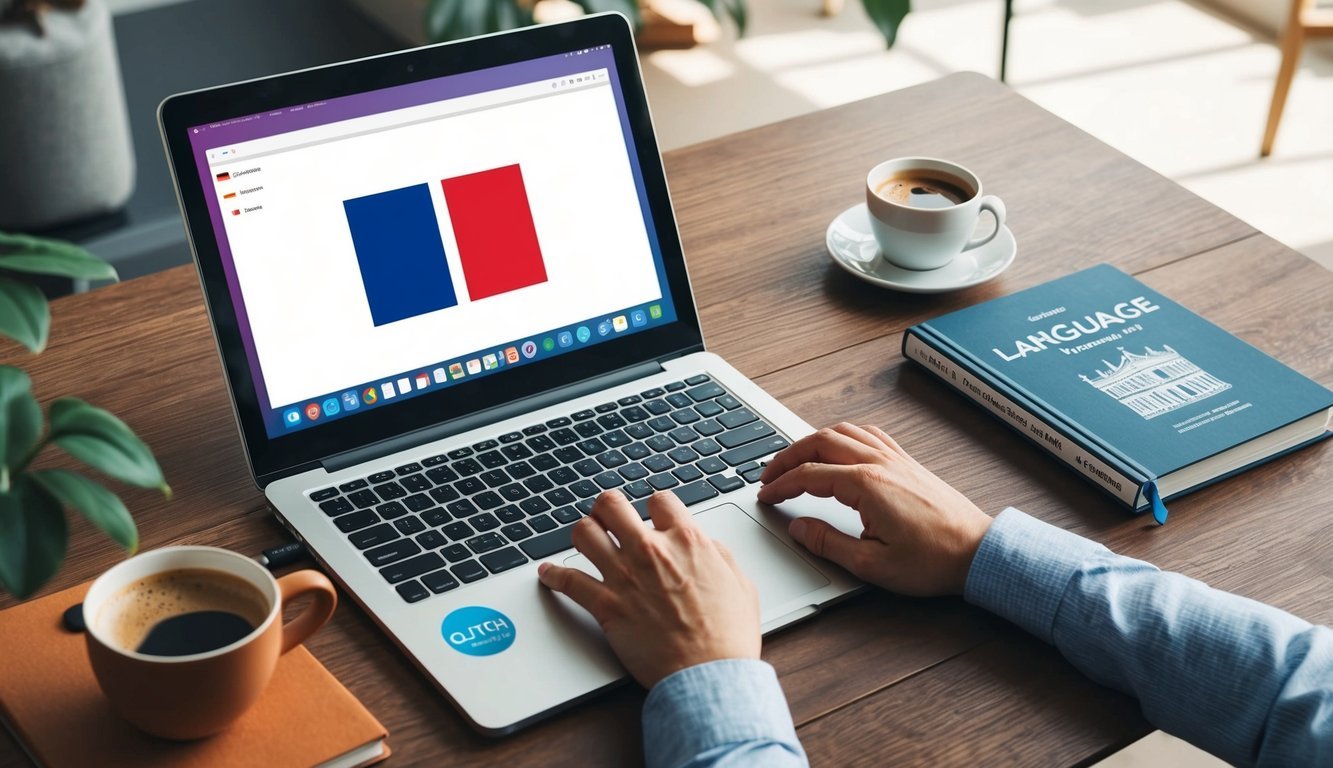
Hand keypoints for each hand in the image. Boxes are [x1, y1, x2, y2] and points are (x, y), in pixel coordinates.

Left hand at [537, 490, 760, 687]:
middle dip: (607, 508)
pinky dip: (553, 576)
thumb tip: (703, 545)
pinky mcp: (606, 605)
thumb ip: (718, 555)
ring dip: (583, 533)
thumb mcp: (739, 583)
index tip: (649, 515)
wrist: (709, 674)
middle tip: (607, 518)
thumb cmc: (727, 636)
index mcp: (687, 541)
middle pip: (612, 505)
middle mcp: (651, 551)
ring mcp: (624, 576)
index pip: (659, 499)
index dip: (653, 506)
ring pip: (584, 533)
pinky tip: (548, 574)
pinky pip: (568, 581)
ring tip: (585, 539)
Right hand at [757, 423, 991, 595]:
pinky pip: (869, 434)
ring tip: (796, 458)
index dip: (781, 485)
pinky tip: (839, 446)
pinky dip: (844, 435)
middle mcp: (879, 463)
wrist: (978, 552)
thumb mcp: (871, 565)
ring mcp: (895, 459)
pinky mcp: (908, 463)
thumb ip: (828, 543)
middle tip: (770, 474)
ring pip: (844, 432)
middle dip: (788, 455)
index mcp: (866, 485)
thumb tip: (799, 528)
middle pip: (820, 442)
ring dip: (813, 440)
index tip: (765, 496)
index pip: (809, 475)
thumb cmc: (933, 561)